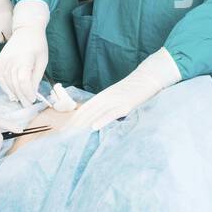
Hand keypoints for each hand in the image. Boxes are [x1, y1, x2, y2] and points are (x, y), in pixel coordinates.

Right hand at [0, 0, 49, 106]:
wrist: (26, 30)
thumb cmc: (38, 45)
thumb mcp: (42, 61)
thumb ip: (36, 77)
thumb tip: (33, 92)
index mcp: (24, 59)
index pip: (23, 81)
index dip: (27, 92)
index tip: (33, 99)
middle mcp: (12, 60)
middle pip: (15, 83)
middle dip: (21, 96)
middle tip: (27, 104)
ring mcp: (4, 60)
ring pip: (7, 82)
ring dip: (13, 93)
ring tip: (20, 100)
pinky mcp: (0, 61)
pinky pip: (0, 77)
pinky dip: (4, 86)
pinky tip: (10, 93)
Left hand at [64, 48, 180, 130]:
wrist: (147, 77)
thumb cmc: (133, 89)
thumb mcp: (117, 97)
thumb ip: (107, 106)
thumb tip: (97, 118)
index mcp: (103, 96)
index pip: (85, 108)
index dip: (74, 118)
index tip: (65, 128)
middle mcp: (107, 97)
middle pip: (87, 112)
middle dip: (75, 123)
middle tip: (63, 134)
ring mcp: (116, 101)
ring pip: (96, 113)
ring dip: (84, 123)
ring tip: (73, 133)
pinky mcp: (126, 105)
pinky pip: (112, 113)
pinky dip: (103, 120)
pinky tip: (94, 127)